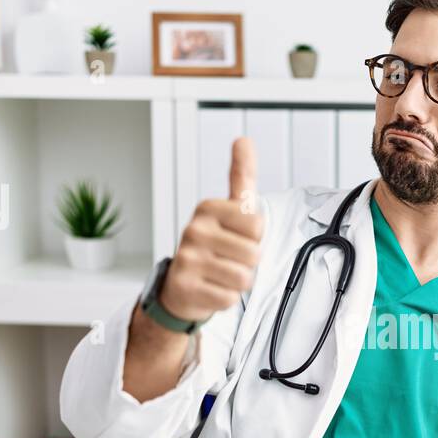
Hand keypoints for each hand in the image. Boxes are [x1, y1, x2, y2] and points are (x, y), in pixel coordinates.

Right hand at [159, 137, 263, 321]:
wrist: (180, 287)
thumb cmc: (213, 246)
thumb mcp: (228, 209)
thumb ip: (241, 176)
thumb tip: (243, 139)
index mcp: (208, 208)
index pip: (257, 226)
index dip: (254, 238)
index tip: (236, 237)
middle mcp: (194, 230)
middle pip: (254, 254)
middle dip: (248, 263)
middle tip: (227, 259)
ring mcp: (187, 258)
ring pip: (243, 278)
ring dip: (238, 282)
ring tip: (219, 274)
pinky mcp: (185, 286)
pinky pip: (228, 298)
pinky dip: (224, 298)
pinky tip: (210, 289)